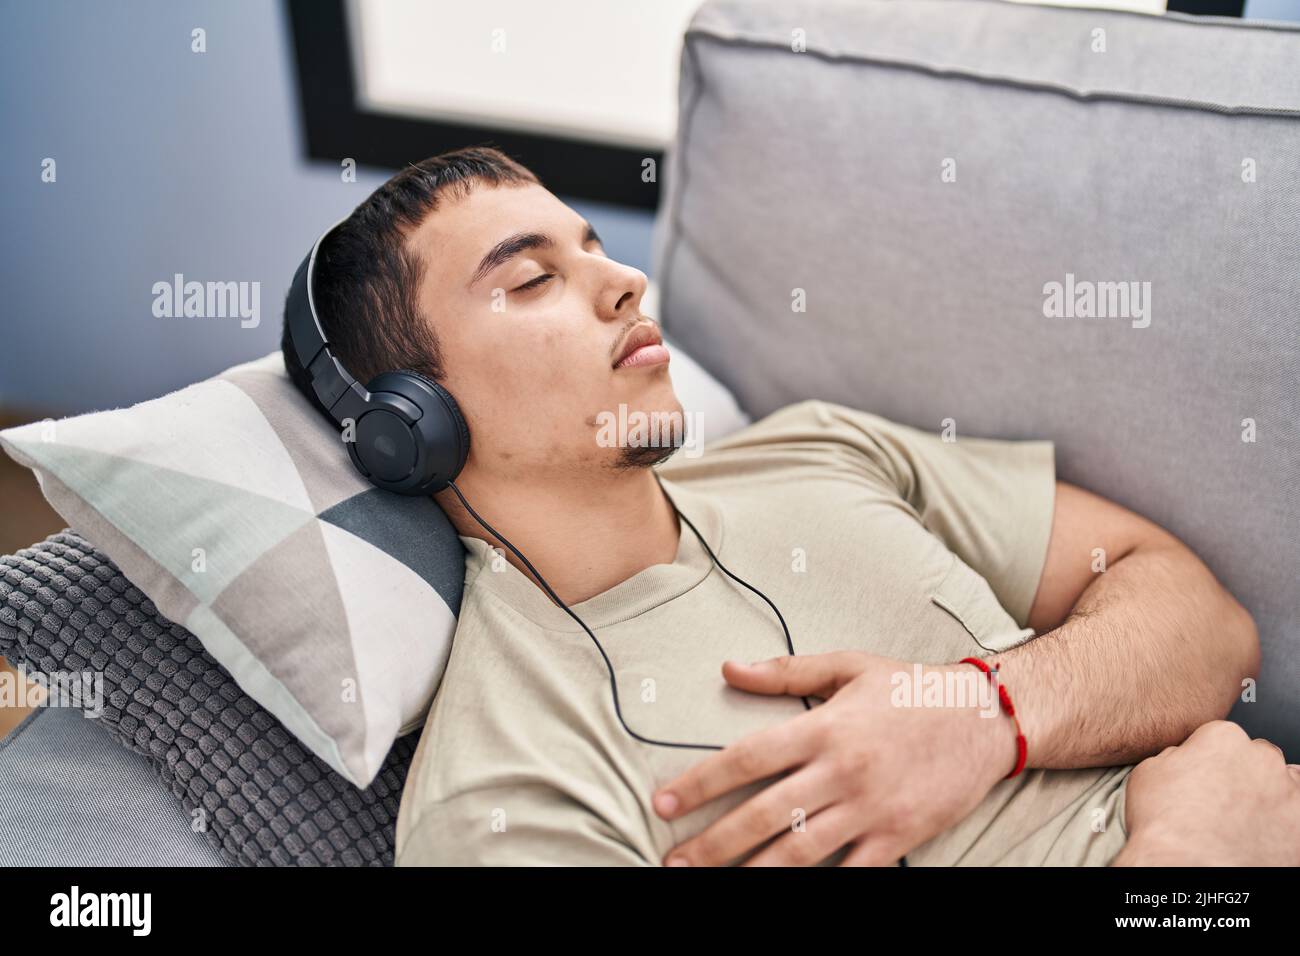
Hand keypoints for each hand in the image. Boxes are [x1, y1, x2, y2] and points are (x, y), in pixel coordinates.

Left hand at [652, 651, 1019, 865]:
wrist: (985, 716)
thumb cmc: (910, 688)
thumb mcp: (847, 666)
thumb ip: (785, 672)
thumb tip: (728, 668)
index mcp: (823, 728)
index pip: (747, 758)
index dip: (700, 783)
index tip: (663, 803)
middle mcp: (841, 771)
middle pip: (763, 814)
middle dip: (712, 843)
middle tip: (673, 861)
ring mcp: (870, 808)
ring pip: (800, 852)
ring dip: (753, 872)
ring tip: (714, 885)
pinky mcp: (898, 835)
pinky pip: (854, 873)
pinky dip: (823, 887)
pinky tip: (787, 893)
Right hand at [1114, 719, 1299, 866]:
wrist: (1187, 867)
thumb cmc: (1165, 825)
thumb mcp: (1148, 772)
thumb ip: (1174, 757)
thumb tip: (1183, 759)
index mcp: (1223, 737)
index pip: (1220, 738)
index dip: (1207, 759)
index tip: (1200, 777)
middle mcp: (1261, 757)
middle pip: (1256, 756)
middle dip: (1241, 773)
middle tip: (1220, 798)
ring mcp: (1288, 790)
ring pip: (1285, 781)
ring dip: (1268, 793)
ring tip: (1244, 818)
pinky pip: (1299, 812)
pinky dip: (1286, 819)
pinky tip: (1264, 831)